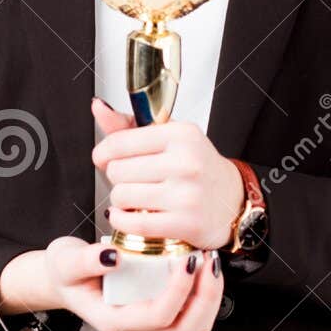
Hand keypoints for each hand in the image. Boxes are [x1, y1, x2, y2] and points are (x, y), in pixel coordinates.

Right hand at [42, 234, 223, 330]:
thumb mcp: (66, 261)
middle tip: (206, 260)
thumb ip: (86, 260)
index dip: (179, 290)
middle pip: (184, 328)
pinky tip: (202, 268)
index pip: (158, 315)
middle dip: (204, 296)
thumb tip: (111, 257)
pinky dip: (204, 295)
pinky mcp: (158, 318)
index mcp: (112, 321)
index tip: (187, 260)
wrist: (66, 279)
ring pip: (193, 326)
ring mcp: (147, 328)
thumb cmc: (66, 273)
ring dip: (209, 297)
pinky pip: (190, 316)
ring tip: (208, 262)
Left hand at [91, 97, 244, 250]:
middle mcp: (186, 162)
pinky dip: (122, 220)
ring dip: (121, 201)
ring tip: (136, 198)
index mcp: (181, 134)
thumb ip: (129, 125)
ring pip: (122, 196)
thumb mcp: (169, 137)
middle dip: (117, 178)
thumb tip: (98, 107)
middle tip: (133, 180)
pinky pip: (134, 223)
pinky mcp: (185, 223)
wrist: (232, 200)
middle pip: (117, 170)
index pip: (119, 142)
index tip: (104, 158)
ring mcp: (187, 194)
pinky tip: (129, 215)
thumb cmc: (197, 167)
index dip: (104, 153)